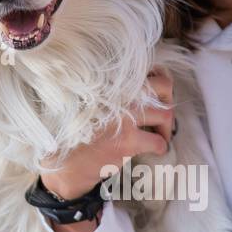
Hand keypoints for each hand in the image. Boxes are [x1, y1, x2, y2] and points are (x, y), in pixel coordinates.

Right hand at [41, 67, 174, 213]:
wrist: (63, 162)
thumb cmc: (73, 131)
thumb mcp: (86, 101)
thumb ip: (110, 91)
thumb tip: (140, 87)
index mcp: (109, 82)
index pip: (145, 69)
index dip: (155, 81)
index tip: (154, 94)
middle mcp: (118, 93)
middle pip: (163, 85)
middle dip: (168, 99)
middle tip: (161, 113)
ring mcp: (124, 116)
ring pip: (165, 114)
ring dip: (166, 127)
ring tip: (160, 134)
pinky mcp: (128, 141)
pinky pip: (159, 142)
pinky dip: (160, 147)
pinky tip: (154, 150)